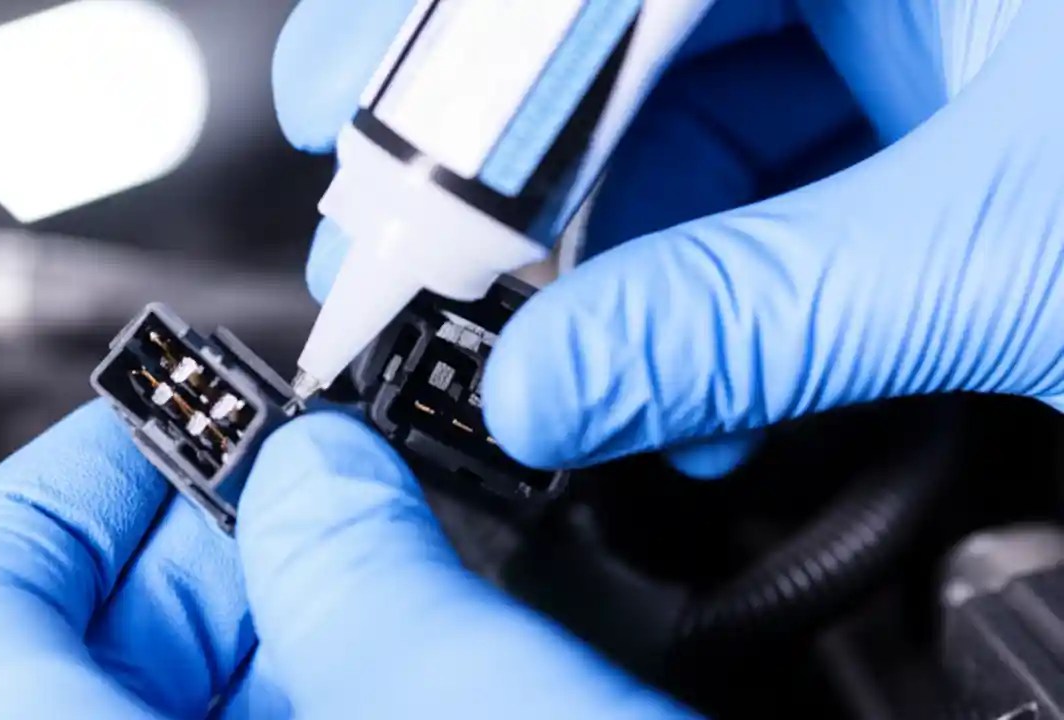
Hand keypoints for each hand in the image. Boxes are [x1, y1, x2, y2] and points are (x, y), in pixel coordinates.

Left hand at [0, 401, 694, 718]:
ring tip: (360, 552)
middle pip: (77, 672)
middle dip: (190, 551)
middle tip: (299, 477)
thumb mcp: (470, 707)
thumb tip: (316, 471)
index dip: (52, 500)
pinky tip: (388, 646)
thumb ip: (362, 565)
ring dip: (259, 619)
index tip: (152, 422)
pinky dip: (307, 691)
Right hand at [279, 0, 1063, 475]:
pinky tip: (702, 381)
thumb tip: (549, 386)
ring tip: (591, 379)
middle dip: (517, 177)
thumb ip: (753, 320)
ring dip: (618, 270)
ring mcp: (905, 35)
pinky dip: (708, 289)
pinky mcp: (914, 124)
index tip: (342, 126)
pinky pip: (755, 184)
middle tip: (424, 269)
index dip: (450, 46)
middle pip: (614, 36)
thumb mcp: (996, 264)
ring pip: (678, 125)